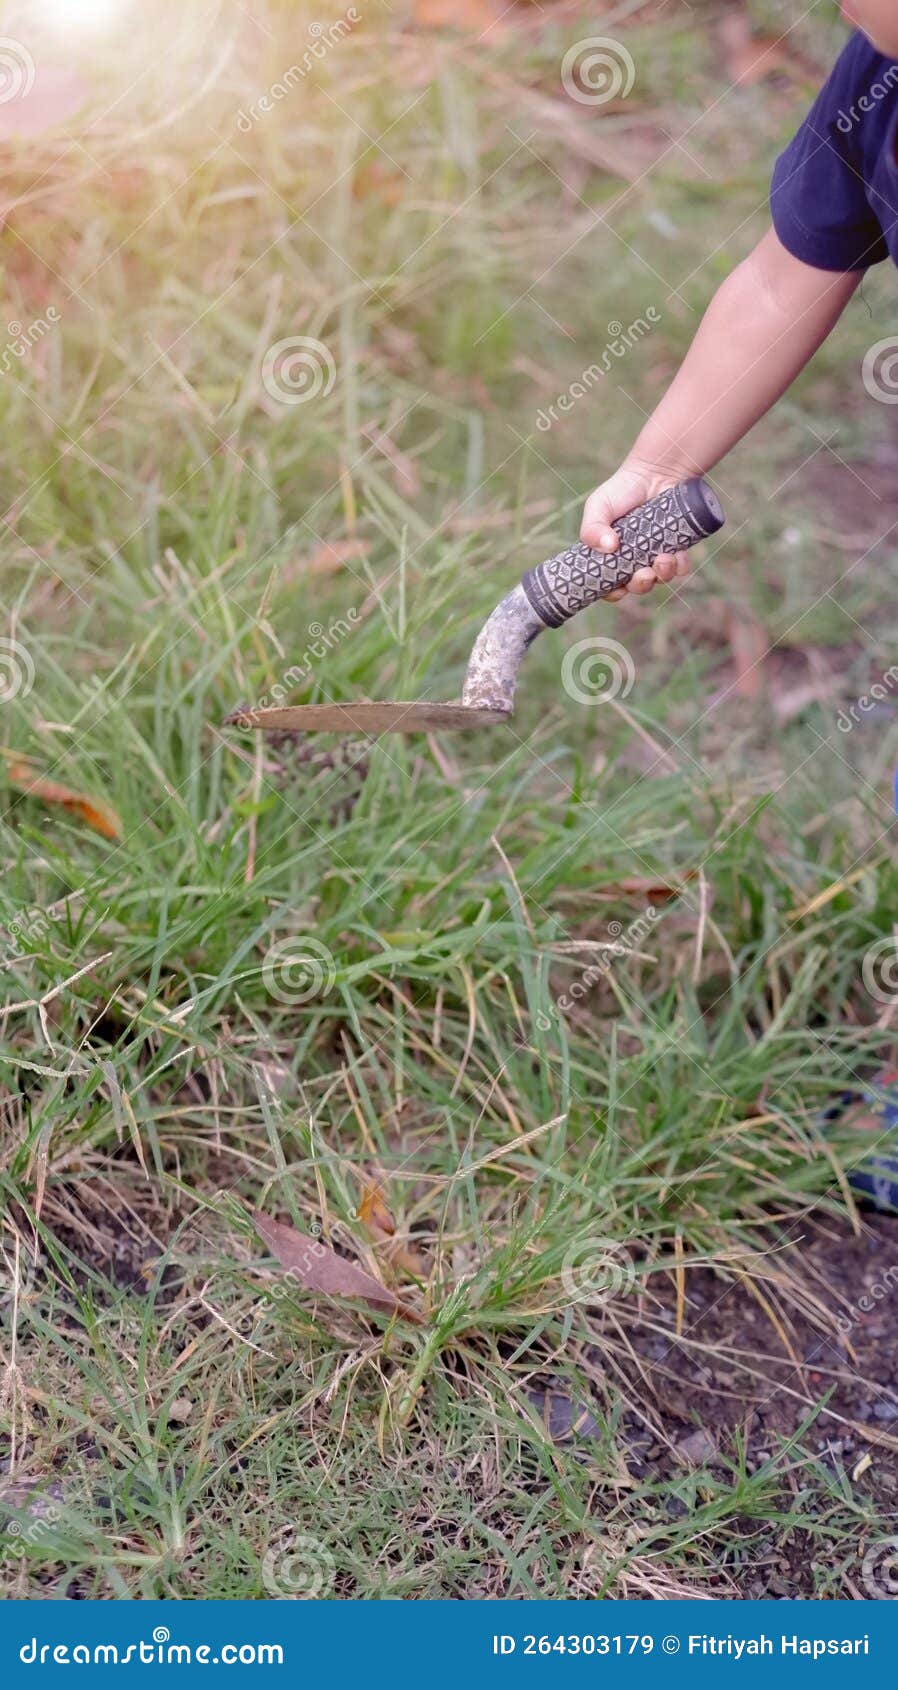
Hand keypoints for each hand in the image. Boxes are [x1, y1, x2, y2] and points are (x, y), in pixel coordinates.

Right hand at [580, 463, 692, 600]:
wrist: (655, 471)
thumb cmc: (622, 490)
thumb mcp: (598, 506)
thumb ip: (592, 528)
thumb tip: (609, 548)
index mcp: (613, 557)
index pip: (611, 585)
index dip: (613, 593)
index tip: (618, 590)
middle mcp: (635, 560)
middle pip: (637, 586)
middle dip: (641, 585)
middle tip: (643, 575)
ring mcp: (657, 555)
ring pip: (661, 579)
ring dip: (662, 575)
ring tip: (663, 559)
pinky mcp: (678, 548)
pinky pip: (682, 567)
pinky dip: (680, 565)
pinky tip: (678, 553)